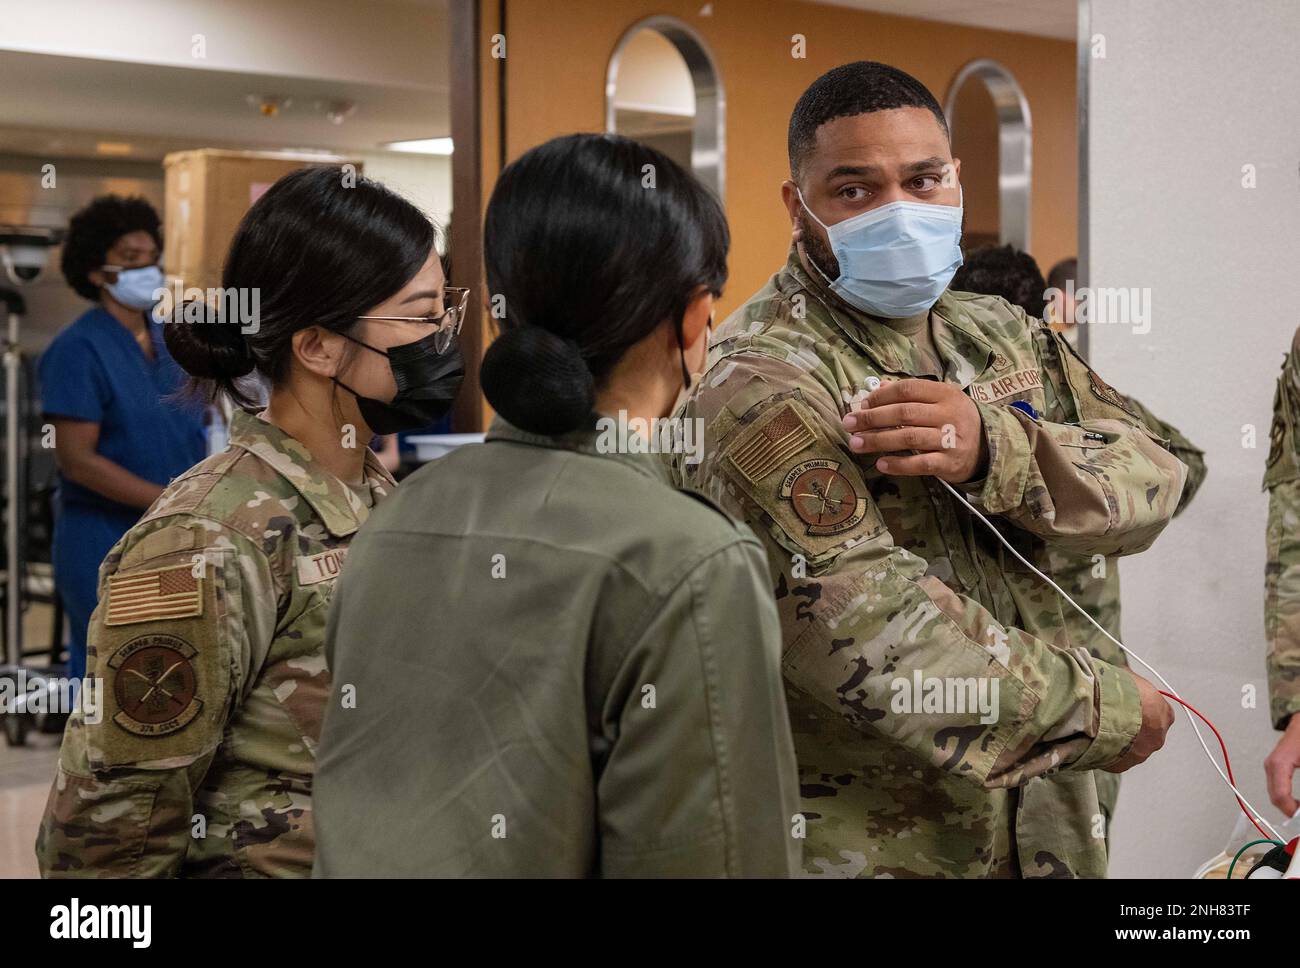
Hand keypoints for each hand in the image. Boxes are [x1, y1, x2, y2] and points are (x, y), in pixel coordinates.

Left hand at [842, 378, 987, 482]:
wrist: (989, 449)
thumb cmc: (955, 421)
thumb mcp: (940, 401)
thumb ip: (912, 394)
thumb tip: (879, 386)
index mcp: (946, 394)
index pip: (909, 389)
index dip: (882, 396)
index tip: (862, 404)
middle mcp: (950, 414)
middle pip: (904, 413)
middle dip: (872, 418)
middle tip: (849, 424)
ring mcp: (951, 440)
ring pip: (909, 438)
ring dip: (878, 440)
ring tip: (856, 443)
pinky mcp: (950, 463)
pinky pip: (920, 464)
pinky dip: (898, 465)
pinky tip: (880, 464)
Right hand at [1102, 670, 1174, 772]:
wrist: (1099, 709)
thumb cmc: (1118, 691)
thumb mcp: (1128, 676)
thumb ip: (1131, 683)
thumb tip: (1123, 676)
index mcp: (1164, 715)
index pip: (1160, 713)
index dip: (1144, 709)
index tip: (1130, 705)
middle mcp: (1157, 737)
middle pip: (1147, 734)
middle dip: (1133, 727)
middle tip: (1114, 717)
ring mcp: (1140, 754)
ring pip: (1131, 748)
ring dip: (1120, 740)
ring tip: (1100, 728)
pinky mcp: (1121, 765)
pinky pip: (1115, 759)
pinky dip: (1107, 751)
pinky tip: (1095, 739)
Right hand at [1264, 715, 1299, 816]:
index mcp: (1279, 763)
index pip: (1280, 796)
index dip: (1293, 811)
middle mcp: (1271, 765)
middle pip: (1276, 798)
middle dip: (1292, 810)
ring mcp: (1273, 766)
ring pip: (1277, 795)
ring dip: (1290, 805)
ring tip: (1299, 810)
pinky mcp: (1278, 767)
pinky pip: (1279, 788)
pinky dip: (1289, 798)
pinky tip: (1299, 803)